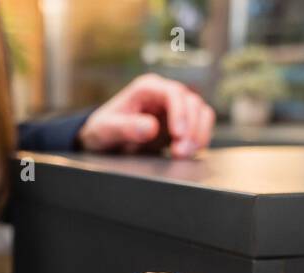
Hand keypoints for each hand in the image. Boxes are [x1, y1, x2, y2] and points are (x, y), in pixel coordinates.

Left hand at [78, 73, 214, 158]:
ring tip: (184, 154)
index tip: (178, 134)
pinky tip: (190, 153)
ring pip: (201, 113)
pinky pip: (200, 126)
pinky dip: (200, 139)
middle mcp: (164, 94)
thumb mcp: (105, 129)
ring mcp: (174, 108)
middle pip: (191, 102)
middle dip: (190, 128)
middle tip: (180, 152)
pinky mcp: (181, 123)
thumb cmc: (102, 129)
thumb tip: (150, 127)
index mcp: (146, 89)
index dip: (180, 112)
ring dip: (199, 134)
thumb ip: (125, 128)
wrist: (105, 139)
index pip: (172, 93)